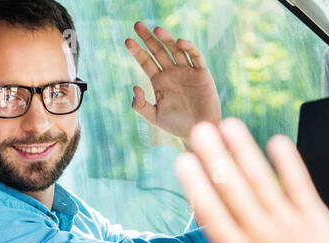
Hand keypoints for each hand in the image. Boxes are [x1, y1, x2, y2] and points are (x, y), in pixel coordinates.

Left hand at [125, 22, 221, 139]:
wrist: (198, 131)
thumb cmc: (176, 126)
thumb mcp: (154, 117)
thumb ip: (141, 106)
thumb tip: (135, 87)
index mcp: (159, 81)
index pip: (146, 61)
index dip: (137, 51)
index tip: (127, 41)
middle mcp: (172, 73)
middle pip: (158, 50)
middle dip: (148, 38)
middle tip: (137, 25)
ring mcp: (187, 71)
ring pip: (175, 50)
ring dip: (166, 39)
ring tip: (157, 30)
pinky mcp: (202, 72)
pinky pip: (195, 56)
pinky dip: (188, 48)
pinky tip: (179, 42)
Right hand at [171, 118, 328, 242]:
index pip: (211, 213)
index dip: (196, 185)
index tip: (184, 162)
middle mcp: (260, 237)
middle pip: (233, 191)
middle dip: (215, 158)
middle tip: (201, 131)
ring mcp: (288, 226)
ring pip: (263, 183)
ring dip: (245, 152)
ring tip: (230, 127)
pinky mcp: (314, 220)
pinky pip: (299, 187)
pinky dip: (288, 164)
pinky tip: (276, 142)